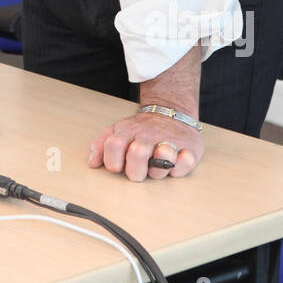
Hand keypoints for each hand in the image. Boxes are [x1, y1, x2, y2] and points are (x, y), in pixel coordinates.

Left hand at [88, 113, 203, 181]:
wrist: (171, 112)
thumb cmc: (142, 129)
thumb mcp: (118, 131)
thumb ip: (101, 145)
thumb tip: (92, 163)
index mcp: (128, 132)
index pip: (113, 145)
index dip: (113, 162)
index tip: (118, 167)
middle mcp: (148, 135)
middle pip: (137, 155)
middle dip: (136, 170)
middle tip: (139, 169)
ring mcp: (170, 141)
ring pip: (164, 159)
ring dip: (159, 169)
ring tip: (158, 163)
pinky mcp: (190, 148)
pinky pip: (185, 162)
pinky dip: (180, 167)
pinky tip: (176, 162)